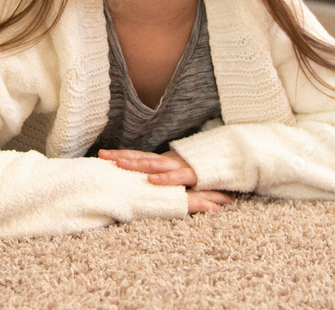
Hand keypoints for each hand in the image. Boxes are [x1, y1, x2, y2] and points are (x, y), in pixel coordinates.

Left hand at [98, 149, 233, 213]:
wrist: (233, 160)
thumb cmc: (205, 171)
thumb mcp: (182, 173)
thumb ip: (168, 175)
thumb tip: (146, 179)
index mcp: (165, 160)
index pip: (139, 156)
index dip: (121, 154)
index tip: (101, 155)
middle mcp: (170, 161)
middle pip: (142, 157)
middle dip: (122, 156)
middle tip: (102, 156)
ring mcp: (182, 166)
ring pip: (155, 164)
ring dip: (137, 164)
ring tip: (120, 164)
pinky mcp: (195, 174)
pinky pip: (177, 177)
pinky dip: (164, 179)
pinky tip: (151, 180)